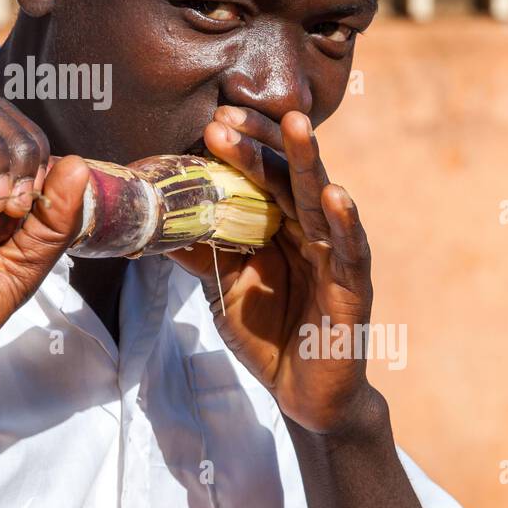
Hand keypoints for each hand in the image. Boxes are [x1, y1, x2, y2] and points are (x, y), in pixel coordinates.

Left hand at [167, 107, 382, 436]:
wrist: (301, 391)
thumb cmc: (266, 331)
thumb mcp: (223, 286)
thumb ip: (199, 251)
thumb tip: (154, 221)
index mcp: (280, 222)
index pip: (261, 173)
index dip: (241, 146)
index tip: (214, 119)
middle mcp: (309, 227)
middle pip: (285, 174)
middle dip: (259, 143)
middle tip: (227, 116)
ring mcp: (333, 252)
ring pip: (320, 198)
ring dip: (308, 159)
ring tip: (295, 123)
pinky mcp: (353, 286)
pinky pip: (349, 249)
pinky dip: (345, 222)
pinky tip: (338, 195)